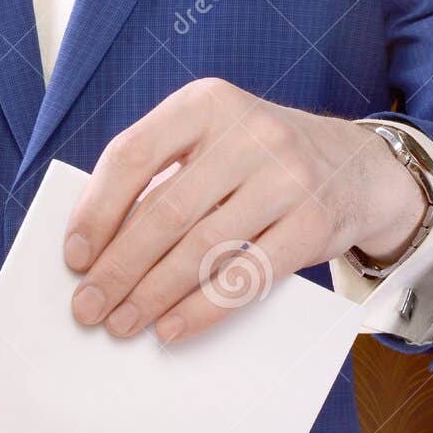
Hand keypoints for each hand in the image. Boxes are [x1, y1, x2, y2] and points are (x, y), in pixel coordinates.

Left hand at [64, 77, 425, 341]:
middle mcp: (248, 133)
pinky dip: (201, 310)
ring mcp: (287, 177)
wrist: (358, 168)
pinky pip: (245, 278)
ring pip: (202, 250)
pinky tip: (171, 328)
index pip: (133, 155)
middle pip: (165, 211)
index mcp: (206, 104)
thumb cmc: (259, 163)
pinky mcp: (313, 223)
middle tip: (88, 308)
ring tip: (122, 323)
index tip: (74, 258)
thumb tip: (95, 248)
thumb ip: (159, 177)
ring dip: (153, 296)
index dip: (96, 212)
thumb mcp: (212, 143)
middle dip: (118, 269)